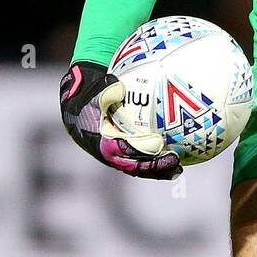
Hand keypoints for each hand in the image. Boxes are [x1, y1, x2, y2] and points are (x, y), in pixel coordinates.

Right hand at [59, 61, 183, 178]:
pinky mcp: (124, 156)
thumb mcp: (93, 92)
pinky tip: (177, 159)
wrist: (78, 107)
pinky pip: (142, 161)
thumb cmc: (88, 97)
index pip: (122, 149)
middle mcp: (109, 153)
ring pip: (139, 167)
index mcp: (100, 141)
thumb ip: (105, 91)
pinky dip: (156, 163)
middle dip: (153, 166)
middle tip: (175, 161)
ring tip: (178, 168)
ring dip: (158, 170)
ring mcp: (117, 157)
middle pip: (134, 165)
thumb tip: (118, 86)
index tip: (156, 146)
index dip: (138, 151)